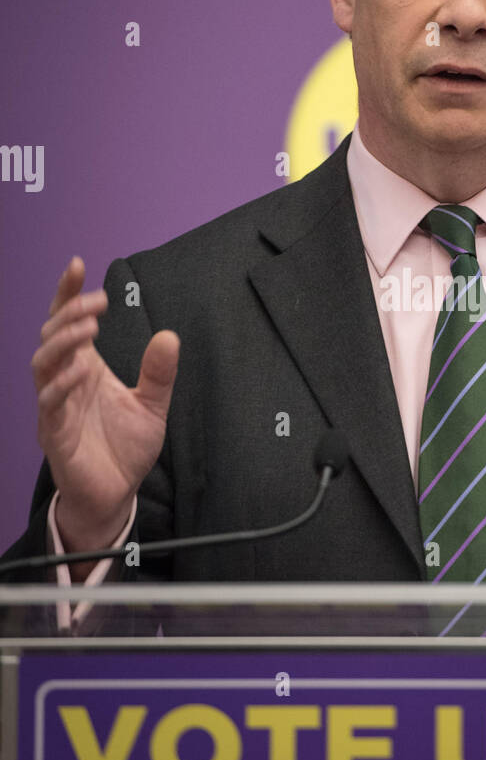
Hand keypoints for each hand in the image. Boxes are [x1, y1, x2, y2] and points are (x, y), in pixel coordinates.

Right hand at [32, 257, 179, 546]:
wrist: (117, 495)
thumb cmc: (125, 449)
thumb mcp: (152, 406)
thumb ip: (159, 373)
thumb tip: (169, 335)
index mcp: (84, 369)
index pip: (68, 323)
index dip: (68, 293)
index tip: (80, 264)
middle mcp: (65, 382)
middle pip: (52, 335)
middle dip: (71, 312)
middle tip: (99, 301)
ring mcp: (55, 407)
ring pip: (42, 364)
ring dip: (63, 342)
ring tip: (89, 327)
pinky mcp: (55, 434)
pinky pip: (49, 404)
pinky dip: (62, 385)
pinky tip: (81, 370)